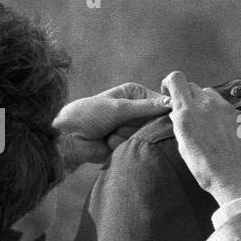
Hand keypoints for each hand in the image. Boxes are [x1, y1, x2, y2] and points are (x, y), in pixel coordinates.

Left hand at [53, 82, 170, 168]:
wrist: (68, 138)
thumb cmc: (88, 115)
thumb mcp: (118, 108)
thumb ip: (146, 107)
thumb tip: (172, 103)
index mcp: (135, 94)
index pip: (161, 102)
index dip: (163, 111)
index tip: (163, 118)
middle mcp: (136, 110)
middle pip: (156, 121)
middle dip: (138, 126)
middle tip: (119, 125)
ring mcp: (132, 127)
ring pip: (146, 135)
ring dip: (127, 136)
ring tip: (110, 133)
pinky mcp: (128, 143)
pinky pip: (136, 146)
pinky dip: (122, 145)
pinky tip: (108, 142)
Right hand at [162, 70, 240, 204]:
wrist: (238, 179)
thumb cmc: (207, 170)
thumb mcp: (184, 148)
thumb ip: (179, 125)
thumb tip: (176, 112)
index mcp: (187, 113)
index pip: (176, 79)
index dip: (169, 83)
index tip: (169, 93)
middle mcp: (206, 105)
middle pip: (192, 86)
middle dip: (187, 96)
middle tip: (188, 112)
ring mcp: (225, 108)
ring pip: (210, 93)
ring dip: (204, 102)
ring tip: (205, 121)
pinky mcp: (239, 115)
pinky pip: (225, 106)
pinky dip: (219, 113)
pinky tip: (222, 131)